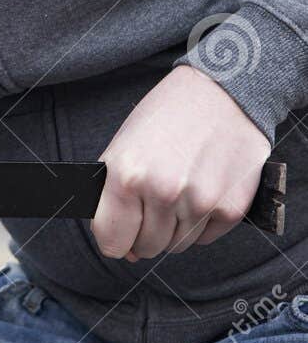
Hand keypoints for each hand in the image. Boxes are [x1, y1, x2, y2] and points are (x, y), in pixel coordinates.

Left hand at [93, 66, 270, 261]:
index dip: (116, 238)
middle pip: (146, 247)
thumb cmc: (167, 117)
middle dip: (146, 230)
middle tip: (157, 196)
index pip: (111, 242)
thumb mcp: (124, 146)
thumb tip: (124, 251)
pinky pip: (204, 238)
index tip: (123, 228)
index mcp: (127, 174)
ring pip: (176, 246)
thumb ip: (114, 197)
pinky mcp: (231, 208)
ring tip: (181, 186)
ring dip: (175, 227)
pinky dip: (201, 222)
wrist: (223, 91)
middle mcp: (163, 191)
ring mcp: (199, 202)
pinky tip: (203, 189)